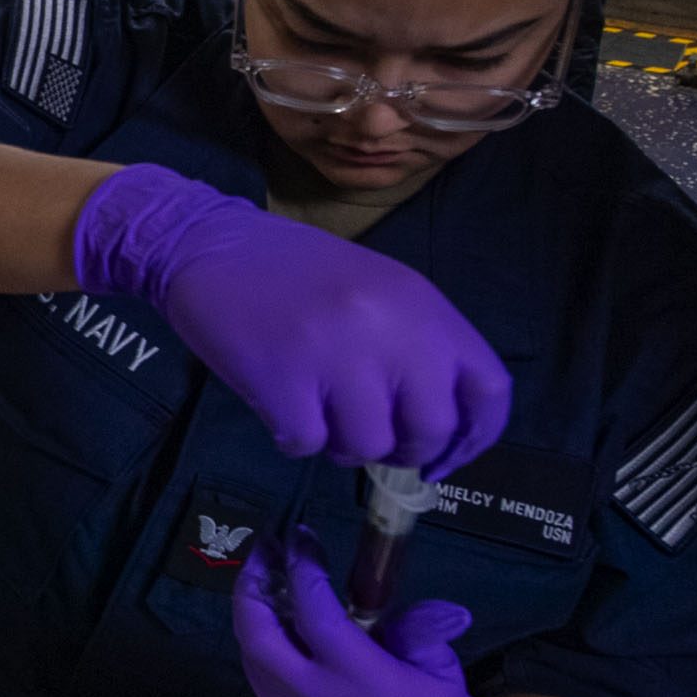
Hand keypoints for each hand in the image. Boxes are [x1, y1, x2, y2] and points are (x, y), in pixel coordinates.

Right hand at [74, 163, 509, 476]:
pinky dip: (293, 437)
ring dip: (343, 446)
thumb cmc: (293, 272)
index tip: (445, 453)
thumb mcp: (376, 292)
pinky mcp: (281, 379)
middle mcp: (388, 328)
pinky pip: (307, 443)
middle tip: (370, 438)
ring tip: (318, 413)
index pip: (489, 389)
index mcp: (421, 305)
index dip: (475, 436)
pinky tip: (279, 404)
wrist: (207, 243)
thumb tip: (439, 433)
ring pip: (368, 445)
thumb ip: (415, 347)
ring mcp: (334, 354)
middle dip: (403, 450)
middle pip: (431, 429)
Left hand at [234, 530, 484, 696]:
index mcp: (363, 682)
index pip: (318, 618)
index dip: (304, 572)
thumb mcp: (441, 672)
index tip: (303, 538)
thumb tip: (449, 609)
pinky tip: (267, 607)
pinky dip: (253, 632)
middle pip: (261, 636)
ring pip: (250, 651)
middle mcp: (318, 696)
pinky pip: (255, 668)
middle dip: (253, 586)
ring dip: (248, 605)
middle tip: (266, 549)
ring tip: (262, 569)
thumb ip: (426, 634)